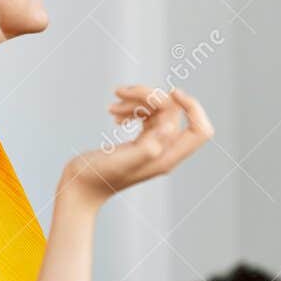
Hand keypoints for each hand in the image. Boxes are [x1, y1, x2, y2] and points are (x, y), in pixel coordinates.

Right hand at [61, 86, 212, 205]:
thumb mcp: (121, 162)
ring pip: (158, 110)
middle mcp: (165, 151)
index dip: (192, 107)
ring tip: (112, 107)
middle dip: (148, 96)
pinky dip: (131, 109)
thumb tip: (169, 128)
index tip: (171, 92)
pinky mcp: (141, 140)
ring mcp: (154, 145)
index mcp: (167, 158)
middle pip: (173, 111)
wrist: (80, 187)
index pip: (200, 130)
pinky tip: (114, 115)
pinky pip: (146, 115)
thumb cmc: (96, 177)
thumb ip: (146, 148)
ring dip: (136, 100)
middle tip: (120, 93)